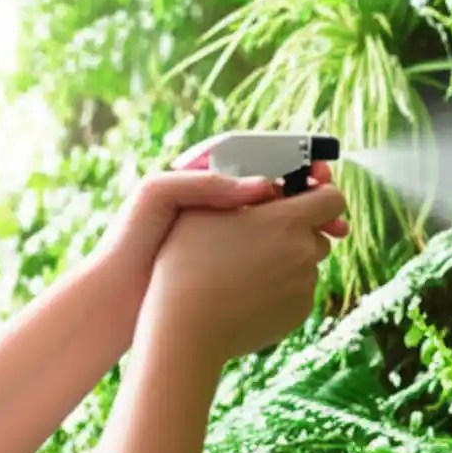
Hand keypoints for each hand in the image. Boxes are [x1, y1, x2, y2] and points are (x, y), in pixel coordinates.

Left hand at [94, 162, 347, 274]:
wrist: (114, 296)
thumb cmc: (133, 241)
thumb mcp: (159, 196)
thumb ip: (207, 183)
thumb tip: (264, 185)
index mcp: (207, 174)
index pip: (261, 156)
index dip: (296, 161)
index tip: (319, 174)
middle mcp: (222, 199)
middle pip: (281, 188)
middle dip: (314, 195)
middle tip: (337, 210)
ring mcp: (230, 232)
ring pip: (283, 220)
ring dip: (312, 225)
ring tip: (334, 235)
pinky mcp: (233, 260)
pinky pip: (274, 249)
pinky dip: (297, 250)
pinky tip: (309, 259)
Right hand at [136, 183, 347, 365]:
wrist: (185, 329)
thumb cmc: (186, 264)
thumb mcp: (205, 210)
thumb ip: (244, 190)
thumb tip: (270, 187)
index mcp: (288, 220)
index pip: (332, 198)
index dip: (319, 194)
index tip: (301, 198)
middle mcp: (305, 252)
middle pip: (318, 233)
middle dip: (296, 230)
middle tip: (259, 236)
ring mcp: (305, 286)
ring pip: (307, 263)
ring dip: (287, 260)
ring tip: (246, 267)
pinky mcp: (299, 313)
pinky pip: (298, 291)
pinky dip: (280, 288)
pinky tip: (247, 292)